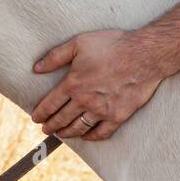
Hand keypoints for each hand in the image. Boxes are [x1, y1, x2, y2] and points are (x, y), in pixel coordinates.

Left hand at [31, 30, 162, 140]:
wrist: (144, 55)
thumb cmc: (111, 46)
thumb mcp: (79, 43)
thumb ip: (55, 56)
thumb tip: (36, 68)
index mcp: (73, 84)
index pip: (50, 104)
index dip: (40, 113)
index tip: (36, 118)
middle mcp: (84, 101)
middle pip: (62, 119)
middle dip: (51, 126)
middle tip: (45, 129)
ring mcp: (102, 111)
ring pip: (79, 128)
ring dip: (67, 133)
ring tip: (61, 134)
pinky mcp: (118, 116)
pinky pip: (101, 133)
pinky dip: (91, 137)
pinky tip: (86, 136)